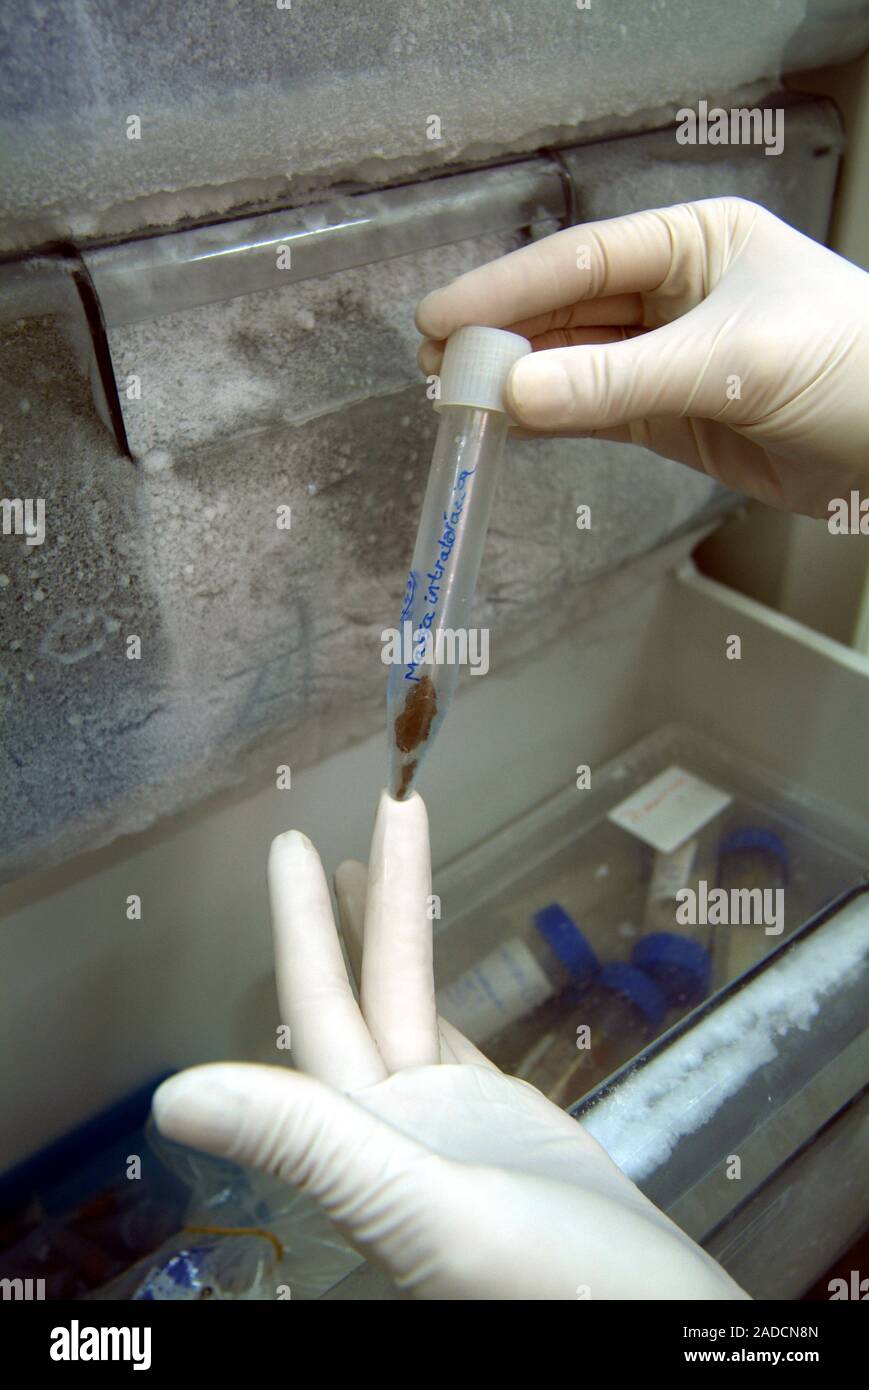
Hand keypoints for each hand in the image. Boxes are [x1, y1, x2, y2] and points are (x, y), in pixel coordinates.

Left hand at [153, 791, 746, 1299]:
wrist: (661, 1330)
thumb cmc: (559, 1291)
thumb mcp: (433, 1214)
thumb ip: (314, 1148)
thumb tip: (172, 1100)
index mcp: (363, 1151)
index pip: (316, 1015)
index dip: (299, 928)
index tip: (289, 849)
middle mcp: (391, 1133)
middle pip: (359, 993)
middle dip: (345, 905)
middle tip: (321, 826)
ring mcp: (447, 1127)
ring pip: (408, 1004)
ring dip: (393, 929)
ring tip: (378, 853)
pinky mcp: (500, 1125)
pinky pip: (453, 1034)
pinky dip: (435, 987)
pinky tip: (420, 956)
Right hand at [416, 197, 868, 517]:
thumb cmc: (851, 368)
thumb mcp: (728, 362)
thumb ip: (618, 381)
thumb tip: (517, 392)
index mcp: (697, 243)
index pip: (584, 261)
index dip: (509, 287)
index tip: (443, 315)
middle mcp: (677, 293)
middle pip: (570, 311)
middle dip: (503, 335)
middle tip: (437, 363)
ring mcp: (669, 357)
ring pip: (575, 363)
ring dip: (520, 380)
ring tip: (457, 395)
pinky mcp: (670, 415)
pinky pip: (595, 410)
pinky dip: (553, 417)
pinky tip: (511, 421)